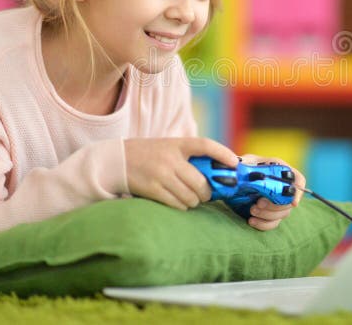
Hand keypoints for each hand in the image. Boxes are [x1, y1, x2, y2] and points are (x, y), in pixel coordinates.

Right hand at [124, 137, 238, 210]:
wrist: (116, 160)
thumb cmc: (148, 154)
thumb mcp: (168, 147)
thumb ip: (188, 155)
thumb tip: (215, 172)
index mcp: (176, 144)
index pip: (205, 145)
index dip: (223, 153)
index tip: (235, 163)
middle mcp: (170, 159)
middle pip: (200, 182)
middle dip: (207, 192)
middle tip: (207, 194)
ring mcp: (161, 175)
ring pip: (190, 196)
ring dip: (194, 201)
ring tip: (191, 199)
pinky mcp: (152, 190)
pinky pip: (177, 204)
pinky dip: (182, 206)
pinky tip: (179, 202)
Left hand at [239, 154, 306, 230]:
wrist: (234, 181)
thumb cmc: (241, 168)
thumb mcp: (243, 162)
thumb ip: (244, 163)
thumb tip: (239, 164)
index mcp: (280, 170)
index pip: (298, 180)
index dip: (299, 191)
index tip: (293, 202)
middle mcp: (282, 187)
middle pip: (290, 201)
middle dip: (275, 205)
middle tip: (259, 203)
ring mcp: (277, 203)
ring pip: (282, 214)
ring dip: (267, 214)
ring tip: (252, 210)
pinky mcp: (269, 214)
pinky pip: (272, 224)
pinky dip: (263, 224)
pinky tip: (251, 221)